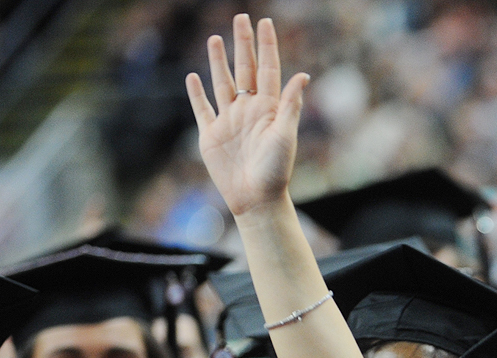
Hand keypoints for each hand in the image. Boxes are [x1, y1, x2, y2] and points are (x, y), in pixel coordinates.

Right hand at [184, 15, 308, 218]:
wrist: (256, 200)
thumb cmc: (276, 171)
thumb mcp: (286, 135)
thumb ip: (291, 104)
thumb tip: (303, 74)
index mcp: (269, 108)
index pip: (267, 69)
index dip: (267, 46)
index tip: (266, 22)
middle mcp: (248, 110)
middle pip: (244, 69)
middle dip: (242, 44)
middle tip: (241, 18)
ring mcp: (229, 121)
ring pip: (222, 83)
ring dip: (219, 61)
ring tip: (216, 39)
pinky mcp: (211, 135)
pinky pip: (202, 109)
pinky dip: (196, 94)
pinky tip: (193, 77)